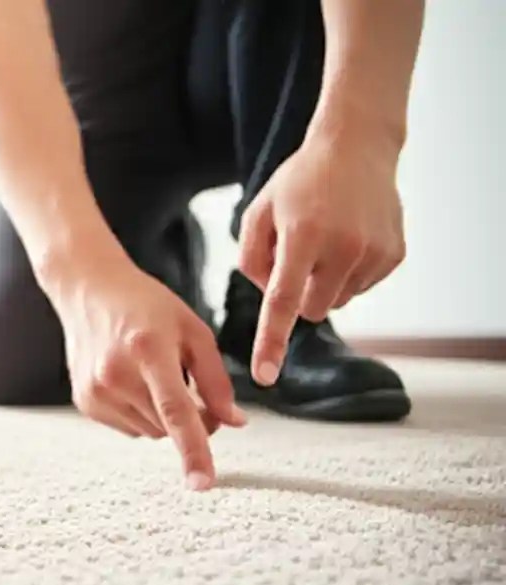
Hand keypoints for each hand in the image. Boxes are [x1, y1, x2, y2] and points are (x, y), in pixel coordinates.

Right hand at [52, 256, 247, 489]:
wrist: (88, 290)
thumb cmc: (146, 306)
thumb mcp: (192, 330)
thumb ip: (216, 379)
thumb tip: (234, 423)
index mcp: (148, 350)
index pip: (176, 411)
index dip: (193, 450)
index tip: (202, 483)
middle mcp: (116, 374)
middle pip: (168, 427)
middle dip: (190, 418)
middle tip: (188, 383)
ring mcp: (96, 391)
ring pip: (150, 431)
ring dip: (162, 414)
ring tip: (151, 372)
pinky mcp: (86, 402)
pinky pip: (129, 427)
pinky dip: (140, 411)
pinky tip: (130, 378)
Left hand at [238, 131, 404, 385]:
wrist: (356, 147)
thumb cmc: (298, 183)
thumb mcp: (257, 212)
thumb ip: (250, 260)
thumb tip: (269, 297)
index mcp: (303, 237)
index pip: (283, 302)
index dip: (272, 341)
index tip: (265, 375)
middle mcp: (343, 248)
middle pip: (310, 310)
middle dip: (298, 294)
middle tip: (298, 253)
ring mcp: (374, 253)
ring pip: (336, 301)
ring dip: (323, 282)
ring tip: (324, 239)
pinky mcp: (394, 256)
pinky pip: (360, 287)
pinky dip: (347, 273)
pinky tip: (346, 239)